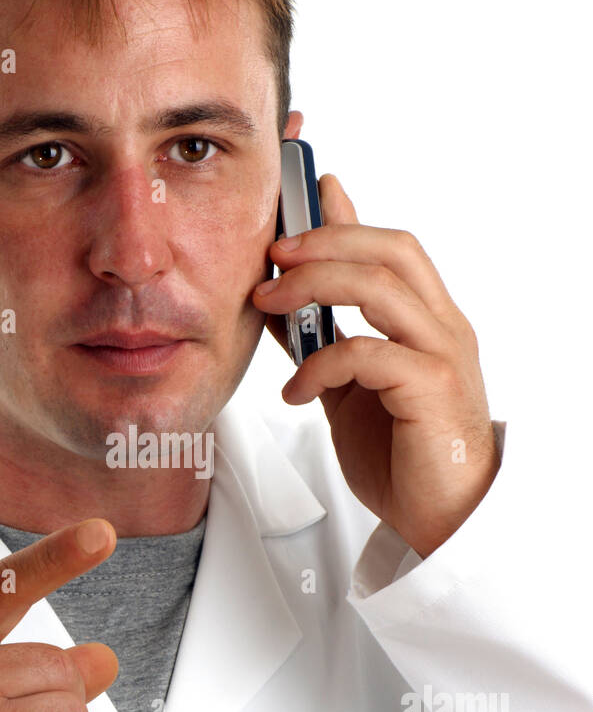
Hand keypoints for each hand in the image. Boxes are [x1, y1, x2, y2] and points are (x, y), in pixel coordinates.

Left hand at [253, 176, 500, 558]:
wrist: (439, 521)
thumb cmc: (399, 456)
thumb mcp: (347, 387)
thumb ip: (323, 340)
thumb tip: (281, 301)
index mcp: (428, 321)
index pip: (393, 248)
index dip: (349, 217)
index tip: (308, 191)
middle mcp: (443, 328)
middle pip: (391, 251)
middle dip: (325, 240)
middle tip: (273, 255)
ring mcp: (442, 355)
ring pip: (381, 287)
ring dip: (314, 285)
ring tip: (268, 303)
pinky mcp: (432, 389)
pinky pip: (367, 353)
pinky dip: (319, 364)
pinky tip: (295, 390)